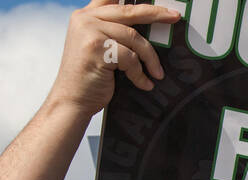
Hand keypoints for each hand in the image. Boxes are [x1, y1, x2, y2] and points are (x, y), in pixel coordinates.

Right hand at [47, 0, 181, 117]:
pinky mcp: (96, 49)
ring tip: (157, 73)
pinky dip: (140, 74)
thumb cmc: (90, 78)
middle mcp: (85, 19)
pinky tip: (144, 84)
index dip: (137, 1)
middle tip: (175, 17)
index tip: (159, 4)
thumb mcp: (98, 48)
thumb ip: (112, 32)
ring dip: (150, 58)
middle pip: (129, 11)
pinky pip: (131, 58)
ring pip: (134, 37)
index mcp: (85, 15)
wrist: (72, 100)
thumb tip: (146, 29)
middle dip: (156, 14)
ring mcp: (89, 32)